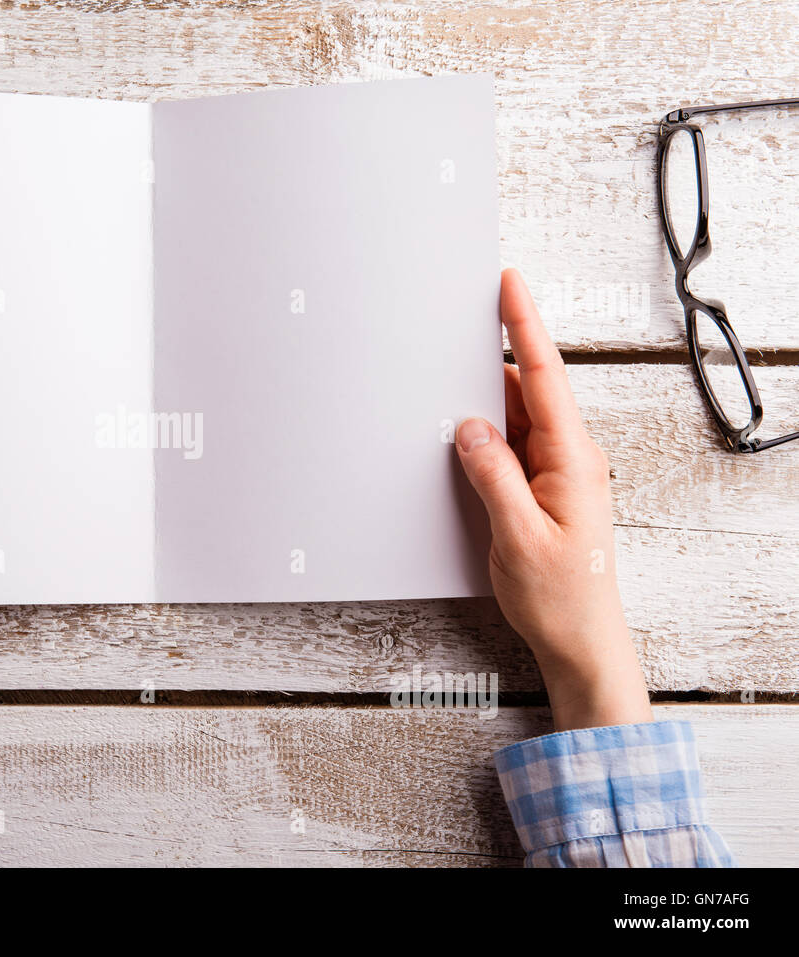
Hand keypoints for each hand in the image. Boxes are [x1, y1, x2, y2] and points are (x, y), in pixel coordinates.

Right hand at [456, 269, 651, 731]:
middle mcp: (570, 459)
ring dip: (484, 405)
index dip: (525, 327)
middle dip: (492, 359)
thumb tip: (470, 427)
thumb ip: (494, 477)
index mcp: (573, 461)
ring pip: (516, 420)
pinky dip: (486, 436)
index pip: (544, 379)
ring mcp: (558, 473)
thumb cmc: (560, 597)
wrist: (583, 641)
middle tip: (458, 326)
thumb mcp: (518, 537)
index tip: (510, 285)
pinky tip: (463, 439)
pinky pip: (512, 447)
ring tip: (447, 389)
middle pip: (527, 391)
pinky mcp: (544, 490)